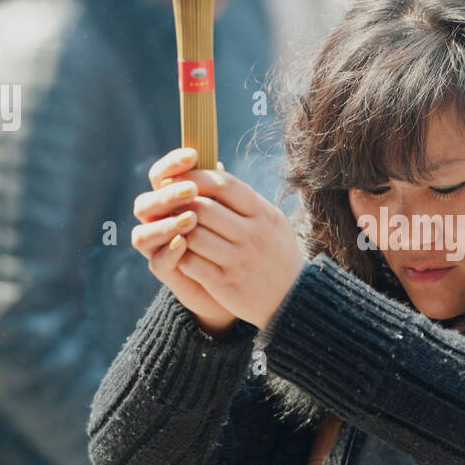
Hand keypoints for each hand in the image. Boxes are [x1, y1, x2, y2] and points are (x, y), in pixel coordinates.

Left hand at [132, 146, 305, 333]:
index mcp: (264, 215)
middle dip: (182, 205)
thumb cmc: (276, 252)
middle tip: (172, 206)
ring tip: (176, 228)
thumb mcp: (271, 220)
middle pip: (204, 208)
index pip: (224, 184)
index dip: (197, 178)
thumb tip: (213, 166)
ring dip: (178, 230)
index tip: (182, 179)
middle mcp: (253, 235)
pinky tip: (180, 251)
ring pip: (193, 236)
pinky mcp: (225, 283)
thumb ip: (244, 197)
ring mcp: (239, 260)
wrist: (292, 298)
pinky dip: (180, 255)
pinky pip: (191, 263)